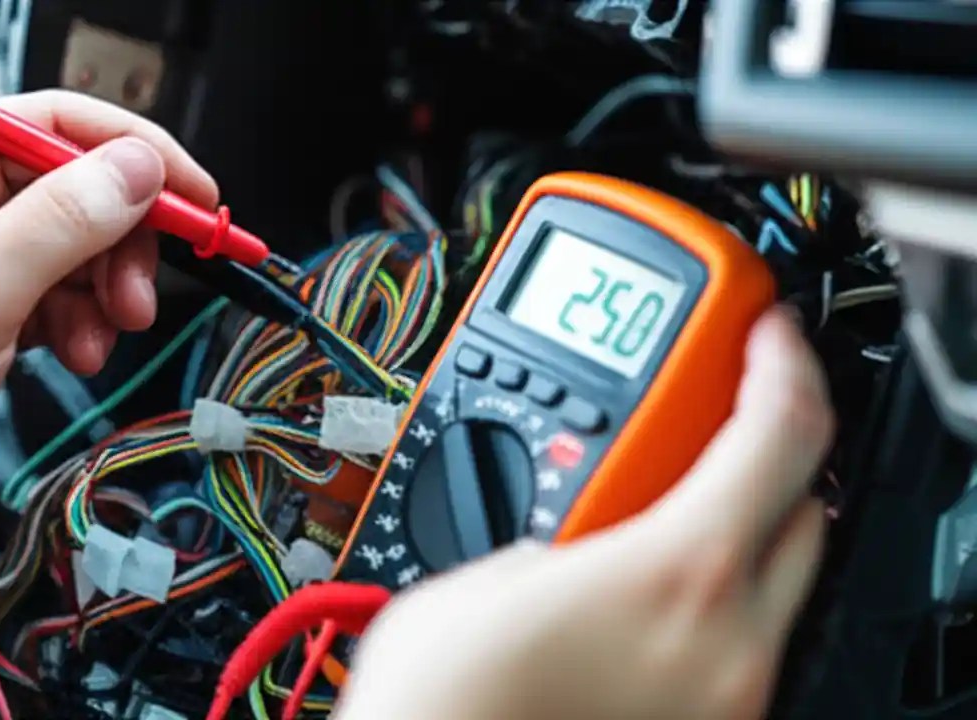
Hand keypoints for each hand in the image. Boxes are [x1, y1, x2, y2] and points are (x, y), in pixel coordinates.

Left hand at [0, 90, 215, 589]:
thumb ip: (64, 221)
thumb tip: (137, 168)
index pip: (59, 124)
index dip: (138, 155)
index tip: (197, 196)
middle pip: (78, 191)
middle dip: (123, 243)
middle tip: (141, 296)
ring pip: (77, 249)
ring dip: (105, 292)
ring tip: (104, 337)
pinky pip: (60, 295)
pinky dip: (82, 323)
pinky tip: (77, 353)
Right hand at [335, 309, 833, 719]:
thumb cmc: (445, 698)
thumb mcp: (492, 565)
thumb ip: (571, 526)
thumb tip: (591, 524)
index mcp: (681, 572)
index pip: (781, 431)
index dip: (781, 361)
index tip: (764, 334)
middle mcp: (729, 640)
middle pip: (805, 503)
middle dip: (766, 447)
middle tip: (714, 415)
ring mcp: (729, 694)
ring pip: (779, 578)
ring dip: (739, 524)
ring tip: (659, 505)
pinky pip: (743, 637)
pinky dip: (713, 594)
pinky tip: (642, 587)